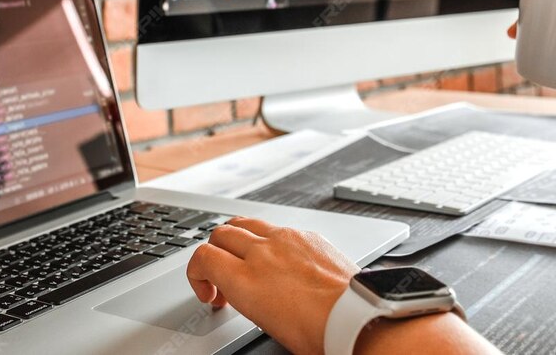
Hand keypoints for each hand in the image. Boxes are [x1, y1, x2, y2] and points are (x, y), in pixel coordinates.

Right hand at [186, 217, 357, 354]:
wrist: (358, 319)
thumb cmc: (318, 332)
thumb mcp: (265, 322)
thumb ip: (245, 297)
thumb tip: (241, 294)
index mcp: (245, 280)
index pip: (202, 257)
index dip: (197, 274)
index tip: (209, 291)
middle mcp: (262, 252)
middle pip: (221, 234)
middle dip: (215, 254)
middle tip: (224, 279)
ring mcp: (287, 239)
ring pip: (246, 223)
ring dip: (238, 238)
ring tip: (246, 259)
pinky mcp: (309, 235)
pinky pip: (278, 227)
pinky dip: (269, 239)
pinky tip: (280, 259)